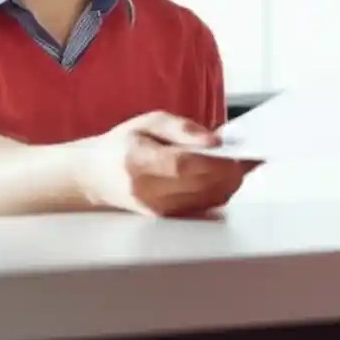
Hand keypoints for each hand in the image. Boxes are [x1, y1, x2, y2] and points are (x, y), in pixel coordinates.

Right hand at [74, 111, 260, 216]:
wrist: (94, 176)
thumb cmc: (122, 145)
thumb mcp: (148, 122)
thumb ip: (182, 128)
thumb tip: (214, 140)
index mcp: (142, 162)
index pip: (189, 165)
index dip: (221, 159)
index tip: (243, 148)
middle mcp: (151, 191)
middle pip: (206, 185)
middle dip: (233, 169)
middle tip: (246, 153)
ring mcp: (160, 209)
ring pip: (211, 198)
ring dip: (230, 180)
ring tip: (236, 161)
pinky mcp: (168, 217)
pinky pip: (205, 205)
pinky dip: (220, 189)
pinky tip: (223, 175)